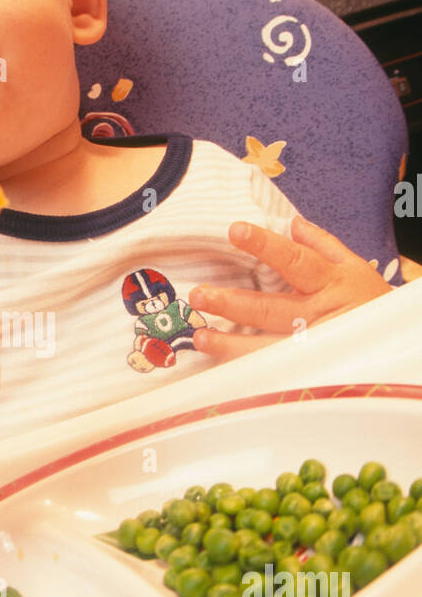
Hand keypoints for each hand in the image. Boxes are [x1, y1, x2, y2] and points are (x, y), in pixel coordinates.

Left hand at [188, 215, 391, 362]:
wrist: (398, 345)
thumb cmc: (371, 304)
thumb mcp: (355, 269)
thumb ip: (323, 245)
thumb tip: (293, 224)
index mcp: (329, 283)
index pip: (294, 260)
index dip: (264, 245)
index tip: (236, 231)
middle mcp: (317, 316)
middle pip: (271, 309)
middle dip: (232, 303)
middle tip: (199, 295)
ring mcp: (311, 348)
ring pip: (266, 348)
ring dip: (231, 345)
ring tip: (201, 337)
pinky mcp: (307, 372)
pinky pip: (272, 373)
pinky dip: (245, 371)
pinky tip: (220, 367)